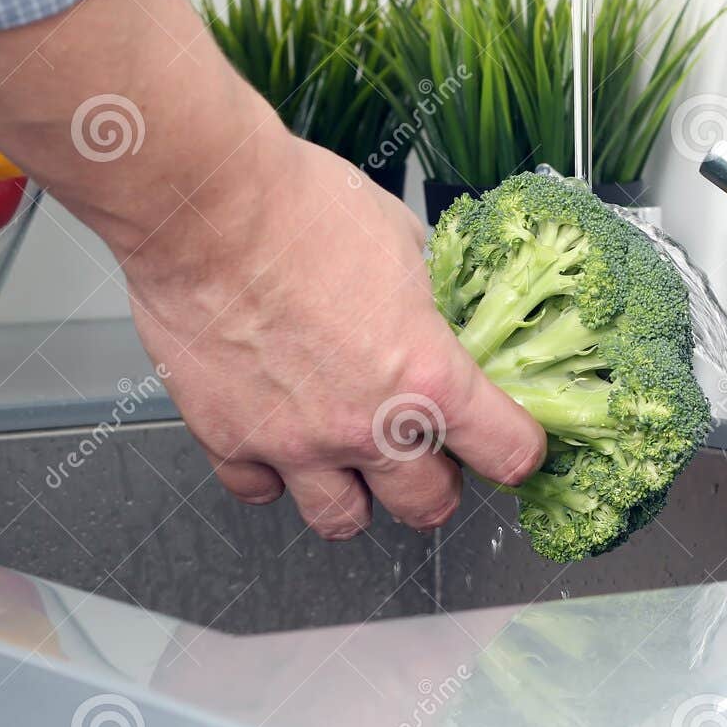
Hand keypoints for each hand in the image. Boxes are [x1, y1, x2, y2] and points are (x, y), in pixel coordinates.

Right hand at [0, 0, 544, 538]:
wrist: (208, 206)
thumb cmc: (303, 207)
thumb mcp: (404, 241)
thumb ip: (425, 296)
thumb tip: (432, 307)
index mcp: (428, 377)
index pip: (507, 452)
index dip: (518, 450)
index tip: (514, 444)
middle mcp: (366, 426)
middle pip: (427, 506)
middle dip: (436, 484)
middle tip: (428, 454)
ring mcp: (294, 443)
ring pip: (343, 520)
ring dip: (357, 496)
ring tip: (351, 462)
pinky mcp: (229, 439)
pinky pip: (260, 491)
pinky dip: (272, 476)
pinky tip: (277, 439)